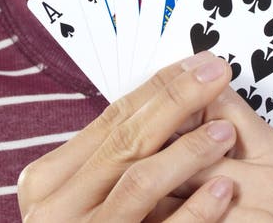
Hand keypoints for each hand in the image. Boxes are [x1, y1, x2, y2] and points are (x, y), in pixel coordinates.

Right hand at [17, 51, 272, 220]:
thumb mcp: (77, 197)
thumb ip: (107, 158)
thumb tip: (166, 98)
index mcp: (46, 180)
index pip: (112, 118)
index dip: (160, 87)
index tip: (200, 64)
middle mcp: (57, 207)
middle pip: (126, 140)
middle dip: (178, 101)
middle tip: (217, 75)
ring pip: (140, 181)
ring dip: (189, 152)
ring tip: (226, 132)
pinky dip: (196, 210)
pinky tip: (223, 190)